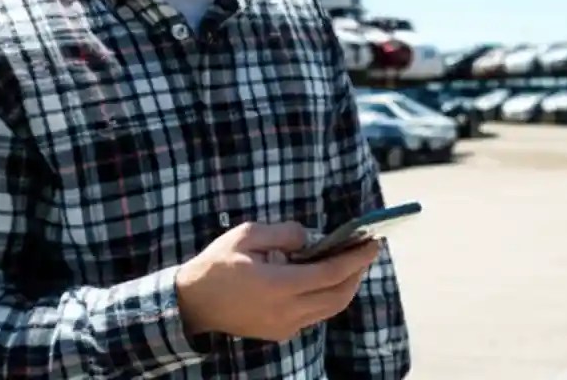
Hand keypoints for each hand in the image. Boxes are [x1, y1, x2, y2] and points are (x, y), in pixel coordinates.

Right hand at [176, 221, 379, 341]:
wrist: (194, 303)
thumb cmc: (218, 264)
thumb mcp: (248, 235)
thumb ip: (285, 233)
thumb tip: (312, 237)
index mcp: (278, 285)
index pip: (331, 274)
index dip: (356, 258)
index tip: (372, 242)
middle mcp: (287, 311)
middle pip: (339, 295)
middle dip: (357, 272)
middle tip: (366, 250)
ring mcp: (285, 326)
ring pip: (330, 309)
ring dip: (345, 286)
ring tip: (350, 263)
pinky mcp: (281, 332)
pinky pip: (315, 315)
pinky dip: (328, 296)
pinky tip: (325, 278)